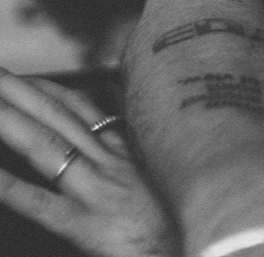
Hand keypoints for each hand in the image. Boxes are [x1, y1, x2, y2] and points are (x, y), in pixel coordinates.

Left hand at [0, 68, 179, 256]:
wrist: (192, 250)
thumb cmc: (174, 224)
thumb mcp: (158, 180)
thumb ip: (133, 161)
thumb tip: (115, 146)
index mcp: (124, 153)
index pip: (80, 112)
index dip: (50, 91)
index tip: (25, 77)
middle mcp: (108, 163)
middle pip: (57, 118)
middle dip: (22, 91)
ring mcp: (96, 190)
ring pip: (45, 146)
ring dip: (10, 121)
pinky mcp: (85, 224)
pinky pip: (40, 203)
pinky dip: (11, 188)